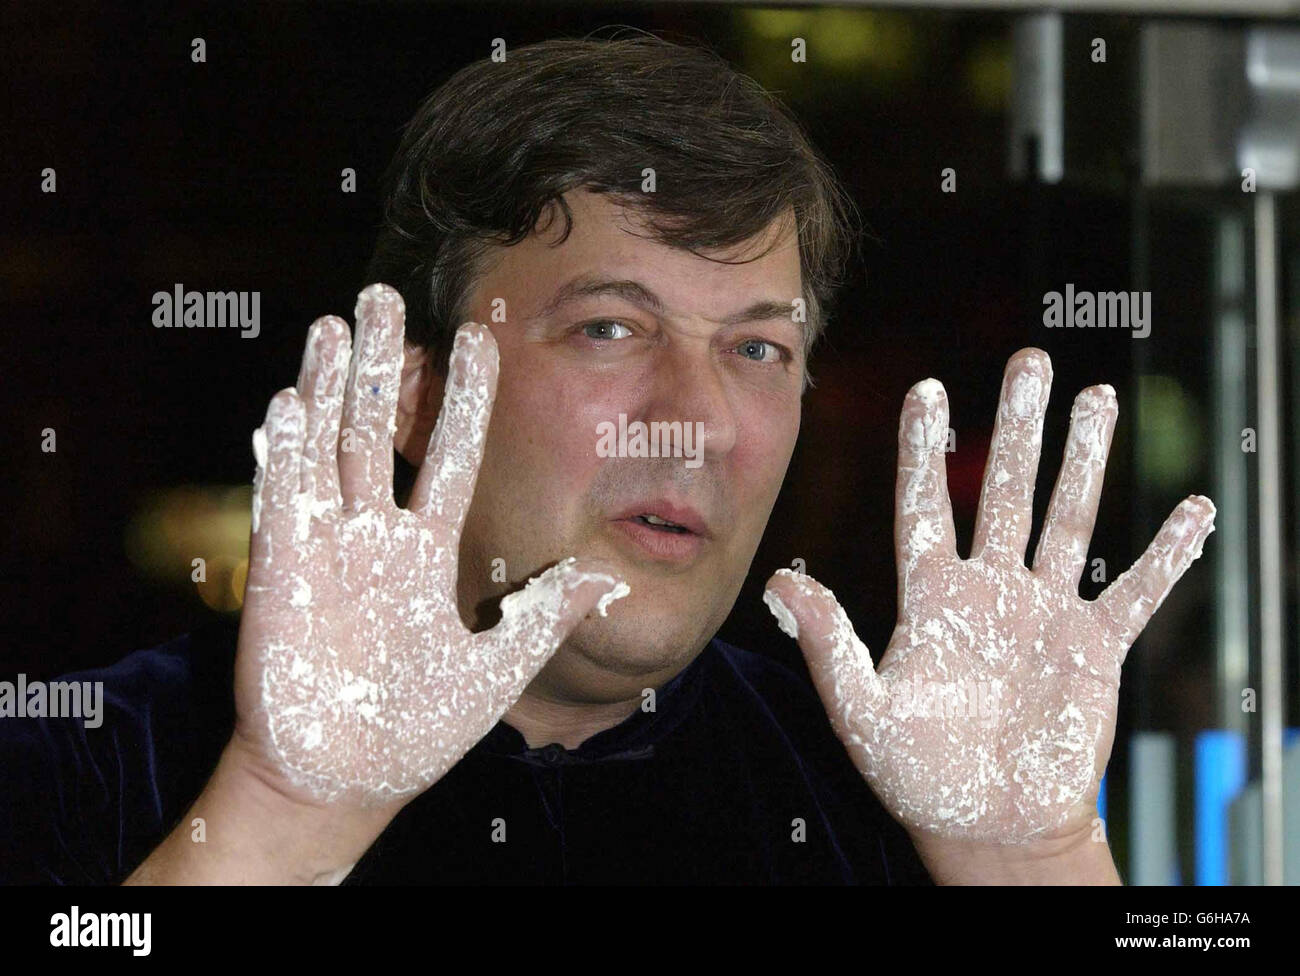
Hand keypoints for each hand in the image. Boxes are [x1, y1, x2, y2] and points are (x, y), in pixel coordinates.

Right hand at [232, 284, 627, 810]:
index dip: (464, 400)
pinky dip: (287, 453)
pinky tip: (293, 399)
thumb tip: (610, 577)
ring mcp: (326, 551)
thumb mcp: (496, 667)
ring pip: (329, 451)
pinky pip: (285, 504)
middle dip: (384, 366)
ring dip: (331, 388)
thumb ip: (544, 617)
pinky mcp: (282, 575)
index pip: (450, 457)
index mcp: (426, 553)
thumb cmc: (419, 727)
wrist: (348, 780)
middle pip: (380, 432)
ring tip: (339, 324)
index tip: (481, 340)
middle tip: (388, 297)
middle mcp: (375, 538)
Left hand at [764, 348, 1214, 844]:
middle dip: (1018, 427)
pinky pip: (1136, 591)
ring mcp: (1044, 612)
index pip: (925, 505)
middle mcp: (989, 588)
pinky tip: (1196, 510)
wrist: (986, 823)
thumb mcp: (861, 711)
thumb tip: (778, 587)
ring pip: (1067, 519)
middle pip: (1004, 491)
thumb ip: (829, 646)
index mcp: (931, 596)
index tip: (929, 388)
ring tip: (1097, 398)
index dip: (925, 448)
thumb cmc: (916, 773)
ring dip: (1085, 462)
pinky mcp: (1095, 648)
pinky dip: (1167, 555)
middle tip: (1030, 360)